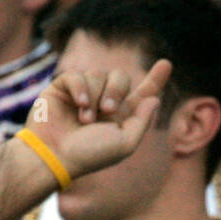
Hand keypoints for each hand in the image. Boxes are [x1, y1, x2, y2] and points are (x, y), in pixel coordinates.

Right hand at [28, 58, 171, 181]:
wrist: (54, 155)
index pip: (141, 94)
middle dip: (116, 90)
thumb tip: (154, 99)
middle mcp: (103, 103)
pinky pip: (77, 74)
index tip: (166, 64)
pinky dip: (80, 88)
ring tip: (84, 120)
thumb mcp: (124, 143)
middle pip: (120, 77)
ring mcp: (83, 94)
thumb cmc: (89, 155)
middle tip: (107, 110)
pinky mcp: (63, 88)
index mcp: (120, 118)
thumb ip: (142, 120)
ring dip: (94, 96)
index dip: (154, 80)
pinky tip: (78, 104)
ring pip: (98, 74)